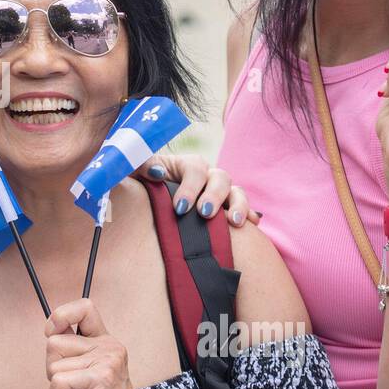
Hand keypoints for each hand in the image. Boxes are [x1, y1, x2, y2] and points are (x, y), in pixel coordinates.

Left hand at [44, 299, 154, 388]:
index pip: (84, 307)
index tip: (52, 332)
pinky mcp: (102, 377)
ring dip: (57, 387)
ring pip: (53, 365)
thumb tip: (49, 334)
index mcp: (105, 342)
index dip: (61, 316)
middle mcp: (108, 346)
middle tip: (73, 387)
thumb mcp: (83, 375)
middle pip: (54, 342)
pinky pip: (58, 382)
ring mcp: (107, 360)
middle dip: (53, 369)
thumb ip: (70, 355)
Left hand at [137, 153, 258, 225]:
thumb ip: (141, 166)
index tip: (179, 208)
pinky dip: (250, 214)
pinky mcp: (227, 209)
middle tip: (204, 214)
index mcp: (186, 165)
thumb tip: (157, 172)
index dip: (190, 187)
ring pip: (236, 191)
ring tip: (236, 223)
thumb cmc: (142, 186)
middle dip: (214, 196)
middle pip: (221, 178)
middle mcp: (207, 176)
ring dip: (239, 205)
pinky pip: (245, 208)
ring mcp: (220, 192)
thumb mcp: (136, 173)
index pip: (195, 169)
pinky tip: (252, 224)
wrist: (150, 204)